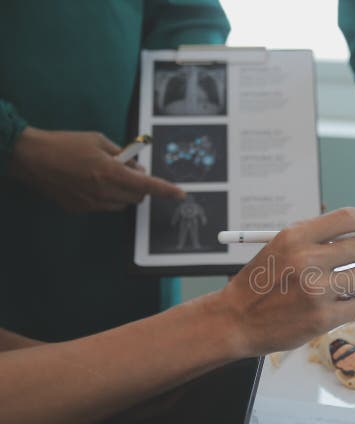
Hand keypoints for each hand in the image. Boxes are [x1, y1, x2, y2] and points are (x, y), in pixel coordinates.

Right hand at [10, 127, 184, 211]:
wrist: (31, 157)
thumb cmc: (65, 144)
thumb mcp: (99, 141)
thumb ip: (122, 155)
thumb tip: (136, 167)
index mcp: (110, 173)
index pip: (147, 185)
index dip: (166, 190)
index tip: (180, 193)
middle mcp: (104, 192)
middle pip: (137, 197)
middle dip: (139, 185)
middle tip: (129, 170)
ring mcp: (91, 203)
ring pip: (122, 204)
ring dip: (123, 192)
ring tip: (106, 174)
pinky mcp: (80, 209)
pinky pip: (104, 206)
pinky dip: (106, 196)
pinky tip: (91, 182)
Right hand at [216, 208, 354, 355]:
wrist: (234, 320)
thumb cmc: (262, 283)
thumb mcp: (281, 248)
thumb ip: (318, 240)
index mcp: (296, 236)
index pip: (349, 218)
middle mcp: (307, 259)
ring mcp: (316, 290)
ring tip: (342, 287)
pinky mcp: (322, 318)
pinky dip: (354, 306)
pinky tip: (334, 307)